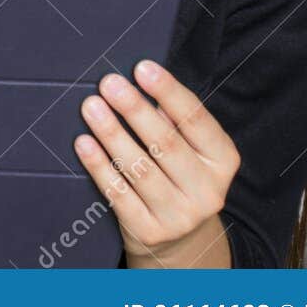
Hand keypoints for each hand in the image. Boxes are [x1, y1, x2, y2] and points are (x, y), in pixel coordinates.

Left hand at [73, 59, 239, 267]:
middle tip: (108, 83)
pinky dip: (99, 167)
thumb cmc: (176, 173)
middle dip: (134, 109)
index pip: (197, 121)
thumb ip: (172, 119)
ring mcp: (180, 217)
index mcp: (223, 161)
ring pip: (140, 169)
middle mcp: (208, 191)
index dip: (169, 93)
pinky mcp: (150, 232)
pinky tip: (84, 143)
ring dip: (112, 134)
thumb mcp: (189, 148)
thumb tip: (138, 79)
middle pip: (166, 144)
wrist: (177, 239)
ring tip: (91, 107)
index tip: (142, 67)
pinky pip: (119, 195)